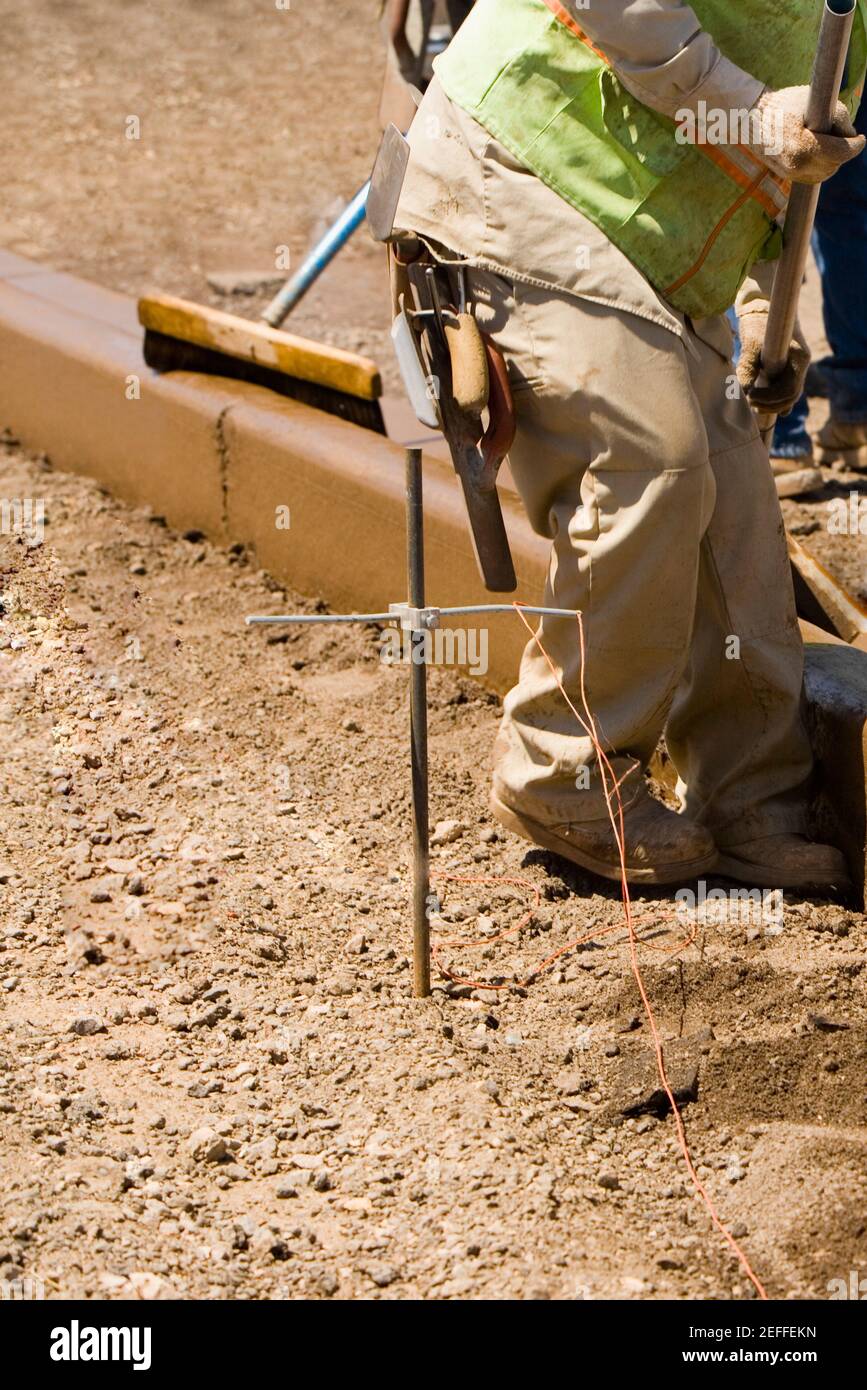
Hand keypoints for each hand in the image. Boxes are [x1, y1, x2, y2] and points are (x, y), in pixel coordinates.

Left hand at [736, 308, 809, 415]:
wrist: (762, 308)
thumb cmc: (757, 324)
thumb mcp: (751, 344)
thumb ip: (748, 367)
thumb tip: (745, 391)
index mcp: (799, 358)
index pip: (789, 389)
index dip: (770, 398)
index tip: (750, 396)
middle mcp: (801, 365)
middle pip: (791, 396)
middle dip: (770, 404)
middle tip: (750, 402)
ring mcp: (796, 367)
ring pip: (789, 395)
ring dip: (772, 404)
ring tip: (753, 403)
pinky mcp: (787, 369)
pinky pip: (785, 390)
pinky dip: (775, 400)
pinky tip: (762, 405)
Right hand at [748, 85, 864, 183]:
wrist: (752, 119)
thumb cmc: (784, 104)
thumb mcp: (815, 100)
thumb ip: (839, 117)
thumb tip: (851, 136)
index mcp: (803, 146)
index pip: (841, 152)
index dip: (856, 146)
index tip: (861, 138)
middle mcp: (797, 165)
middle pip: (834, 164)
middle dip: (843, 151)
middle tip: (844, 136)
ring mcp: (791, 174)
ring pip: (825, 173)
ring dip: (833, 160)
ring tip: (830, 142)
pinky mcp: (788, 177)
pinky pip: (813, 177)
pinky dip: (821, 166)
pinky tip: (819, 152)